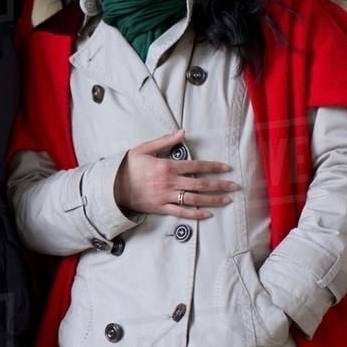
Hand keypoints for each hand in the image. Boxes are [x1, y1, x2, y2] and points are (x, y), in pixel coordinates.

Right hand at [113, 129, 237, 219]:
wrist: (112, 186)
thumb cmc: (127, 166)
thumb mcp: (144, 148)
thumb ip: (164, 141)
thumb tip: (182, 132)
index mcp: (167, 166)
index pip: (196, 166)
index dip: (213, 167)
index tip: (226, 168)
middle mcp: (170, 182)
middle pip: (200, 184)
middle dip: (219, 185)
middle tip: (234, 186)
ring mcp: (166, 197)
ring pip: (194, 199)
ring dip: (212, 199)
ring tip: (227, 200)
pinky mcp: (160, 208)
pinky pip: (181, 213)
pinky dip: (195, 214)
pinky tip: (208, 214)